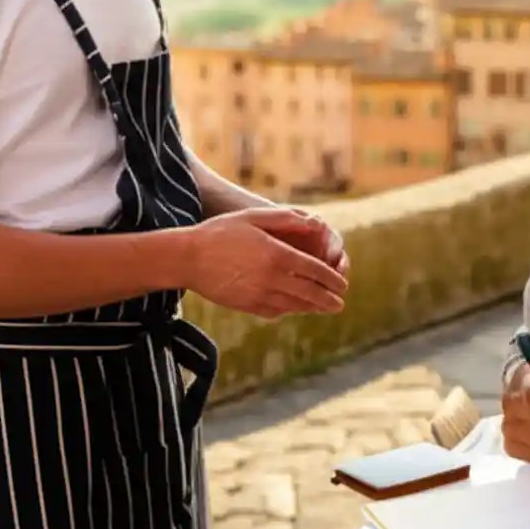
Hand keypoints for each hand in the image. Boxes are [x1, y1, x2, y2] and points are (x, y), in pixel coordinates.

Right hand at [185, 208, 347, 318]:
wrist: (187, 258)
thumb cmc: (221, 232)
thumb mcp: (254, 217)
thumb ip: (287, 219)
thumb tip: (317, 223)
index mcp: (277, 255)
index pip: (314, 270)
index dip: (332, 278)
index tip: (343, 284)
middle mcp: (271, 278)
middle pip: (309, 292)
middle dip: (328, 299)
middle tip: (340, 303)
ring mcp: (258, 294)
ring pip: (294, 305)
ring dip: (313, 308)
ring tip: (326, 309)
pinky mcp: (246, 305)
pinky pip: (275, 311)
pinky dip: (290, 310)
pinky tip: (295, 308)